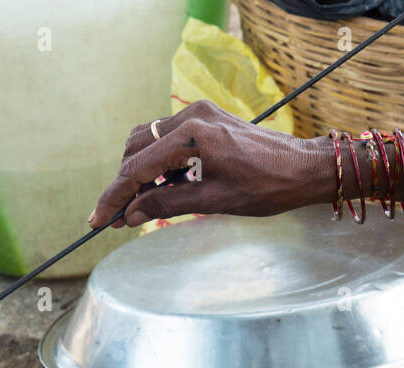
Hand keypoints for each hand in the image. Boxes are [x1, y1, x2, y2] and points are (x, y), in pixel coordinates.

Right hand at [87, 100, 332, 228]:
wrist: (304, 168)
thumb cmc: (267, 187)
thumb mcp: (213, 202)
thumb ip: (166, 204)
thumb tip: (130, 215)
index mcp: (192, 135)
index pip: (137, 168)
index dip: (114, 196)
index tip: (98, 219)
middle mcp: (192, 115)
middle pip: (136, 147)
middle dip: (124, 182)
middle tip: (119, 216)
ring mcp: (200, 112)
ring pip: (149, 138)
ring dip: (140, 170)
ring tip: (142, 203)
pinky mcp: (207, 117)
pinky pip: (168, 136)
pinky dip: (159, 160)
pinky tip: (164, 186)